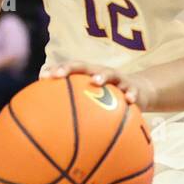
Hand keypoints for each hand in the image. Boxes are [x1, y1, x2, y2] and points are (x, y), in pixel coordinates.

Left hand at [38, 60, 156, 110]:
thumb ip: (74, 101)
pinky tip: (129, 100)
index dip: (56, 70)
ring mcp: (118, 79)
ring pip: (110, 74)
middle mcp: (101, 72)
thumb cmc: (109, 96)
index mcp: (88, 74)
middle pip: (84, 67)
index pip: (69, 69)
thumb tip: (49, 116)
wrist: (140, 90)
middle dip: (70, 69)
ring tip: (95, 81)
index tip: (43, 77)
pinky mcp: (133, 88)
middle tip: (59, 75)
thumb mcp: (92, 96)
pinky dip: (131, 95)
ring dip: (102, 77)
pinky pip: (132, 91)